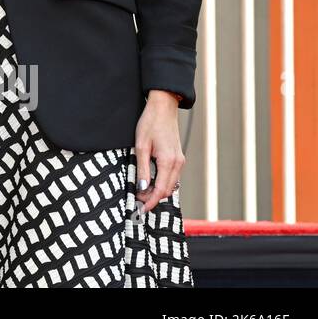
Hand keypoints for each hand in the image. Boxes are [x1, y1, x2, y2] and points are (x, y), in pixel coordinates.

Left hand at [134, 90, 183, 212]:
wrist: (163, 109)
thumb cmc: (150, 124)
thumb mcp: (141, 146)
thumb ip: (142, 168)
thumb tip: (142, 188)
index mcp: (169, 162)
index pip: (161, 190)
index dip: (150, 202)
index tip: (140, 209)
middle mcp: (178, 164)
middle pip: (167, 190)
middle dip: (153, 198)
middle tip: (137, 201)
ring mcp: (180, 161)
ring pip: (170, 185)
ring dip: (157, 191)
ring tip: (141, 193)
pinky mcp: (178, 157)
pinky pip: (172, 176)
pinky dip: (162, 183)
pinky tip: (150, 182)